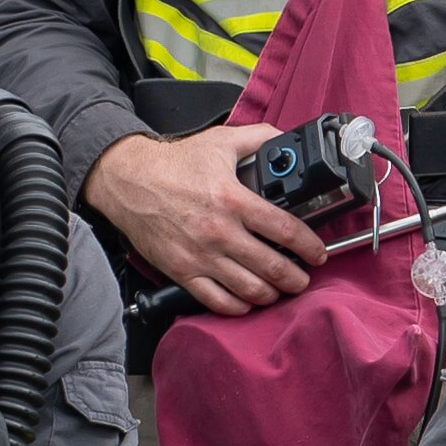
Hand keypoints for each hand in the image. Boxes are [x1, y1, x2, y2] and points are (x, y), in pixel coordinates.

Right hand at [88, 125, 328, 315]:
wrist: (128, 181)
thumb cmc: (172, 164)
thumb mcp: (220, 141)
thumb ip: (258, 138)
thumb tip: (287, 141)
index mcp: (233, 200)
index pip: (285, 230)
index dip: (309, 246)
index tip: (317, 252)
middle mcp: (219, 232)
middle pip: (272, 267)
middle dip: (296, 277)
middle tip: (303, 277)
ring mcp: (200, 256)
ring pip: (248, 289)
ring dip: (272, 294)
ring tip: (279, 289)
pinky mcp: (182, 272)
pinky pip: (216, 300)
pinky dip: (238, 306)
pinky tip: (247, 301)